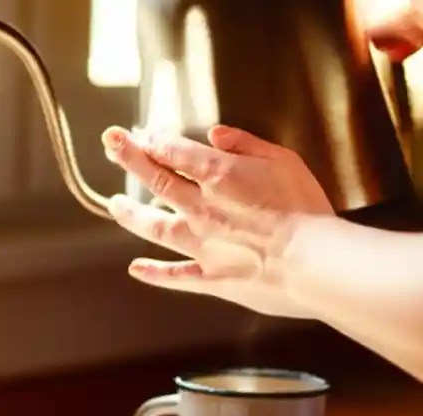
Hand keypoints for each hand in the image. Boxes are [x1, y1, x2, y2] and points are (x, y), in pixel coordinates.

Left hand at [101, 124, 332, 316]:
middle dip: (129, 159)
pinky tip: (136, 269)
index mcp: (218, 175)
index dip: (152, 139)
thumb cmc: (304, 209)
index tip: (138, 133)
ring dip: (131, 214)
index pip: (172, 150)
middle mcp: (200, 208)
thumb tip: (214, 135)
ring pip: (154, 226)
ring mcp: (201, 245)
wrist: (312, 261)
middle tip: (110, 145)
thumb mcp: (282, 160)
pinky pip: (175, 275)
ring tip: (114, 205)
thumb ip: (246, 144)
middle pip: (155, 179)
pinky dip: (154, 273)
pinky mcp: (210, 276)